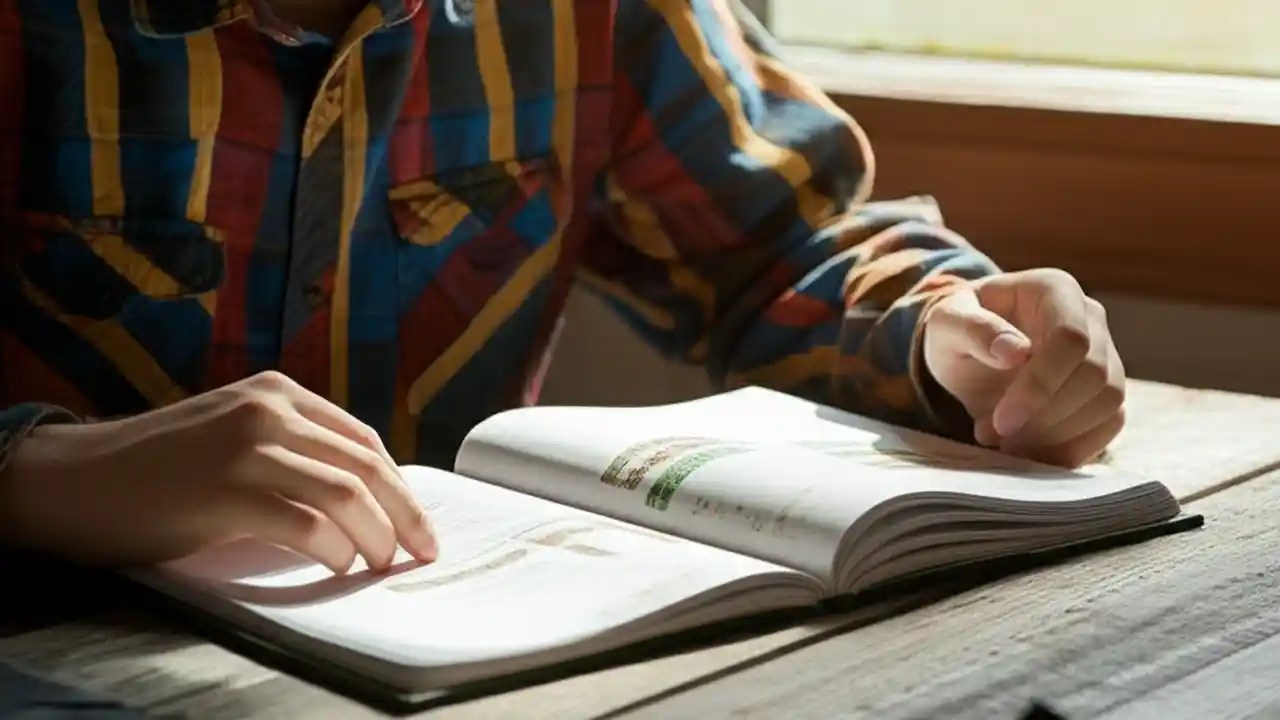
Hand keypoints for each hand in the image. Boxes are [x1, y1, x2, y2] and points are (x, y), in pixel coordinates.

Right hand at [0, 371, 437, 572]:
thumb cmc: (159, 467)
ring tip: (379, 564)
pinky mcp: (225, 489)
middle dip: (406, 513)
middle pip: (367, 465)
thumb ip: (292, 449)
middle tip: (423, 551)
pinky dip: (332, 549)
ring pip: (345, 492)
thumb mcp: (236, 434)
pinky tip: (335, 565)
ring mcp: (247, 446)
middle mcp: (269, 410)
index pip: (364, 440)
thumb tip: (363, 498)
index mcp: (278, 392)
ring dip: (376, 535)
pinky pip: (305, 522)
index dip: (401, 487)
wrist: (78, 478)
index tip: (419, 524)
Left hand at [922, 269, 1125, 466]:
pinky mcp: (1105, 390)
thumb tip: (1014, 351)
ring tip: (1004, 443)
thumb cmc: (959, 330)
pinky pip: (1109, 424)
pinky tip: (1031, 454)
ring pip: (1107, 402)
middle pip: (1093, 375)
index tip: (1001, 421)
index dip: (1040, 386)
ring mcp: (1105, 353)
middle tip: (991, 435)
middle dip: (1043, 417)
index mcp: (1055, 289)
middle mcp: (1090, 317)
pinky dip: (1073, 447)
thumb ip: (973, 330)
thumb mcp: (947, 324)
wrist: (971, 352)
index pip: (1070, 339)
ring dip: (1056, 436)